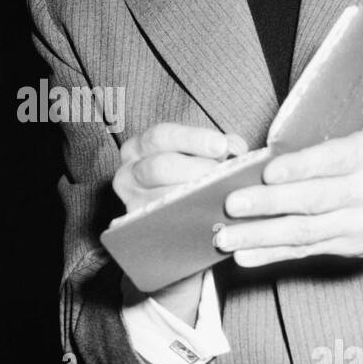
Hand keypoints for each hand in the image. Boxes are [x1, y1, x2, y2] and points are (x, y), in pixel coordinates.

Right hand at [113, 122, 247, 215]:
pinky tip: (212, 215)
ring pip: (161, 198)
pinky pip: (165, 223)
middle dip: (194, 169)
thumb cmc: (190, 172)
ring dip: (193, 196)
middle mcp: (129, 173)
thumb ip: (220, 145)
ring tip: (221, 195)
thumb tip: (234, 149)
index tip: (221, 146)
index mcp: (139, 147)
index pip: (161, 136)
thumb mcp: (200, 152)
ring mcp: (132, 201)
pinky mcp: (140, 227)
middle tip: (222, 174)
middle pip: (158, 167)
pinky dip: (190, 219)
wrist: (175, 209)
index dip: (192, 139)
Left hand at [215, 129, 362, 266]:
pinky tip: (245, 257)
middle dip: (269, 203)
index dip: (299, 168)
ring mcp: (358, 225)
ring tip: (226, 237)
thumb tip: (263, 161)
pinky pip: (305, 252)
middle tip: (232, 204)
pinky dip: (272, 255)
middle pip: (313, 200)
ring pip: (304, 231)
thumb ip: (323, 152)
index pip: (331, 162)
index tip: (267, 172)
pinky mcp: (348, 247)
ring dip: (260, 236)